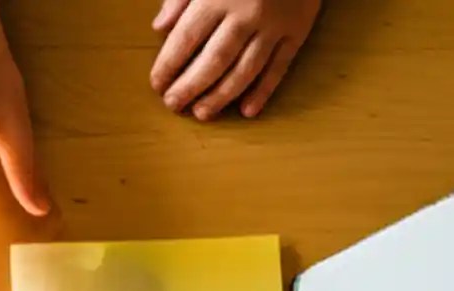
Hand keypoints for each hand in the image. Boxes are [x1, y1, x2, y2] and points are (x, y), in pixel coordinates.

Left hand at [151, 0, 320, 120]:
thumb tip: (160, 27)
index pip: (186, 38)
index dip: (169, 65)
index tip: (157, 84)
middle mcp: (245, 14)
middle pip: (214, 60)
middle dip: (191, 87)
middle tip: (174, 106)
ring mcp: (273, 25)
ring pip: (245, 70)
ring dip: (222, 96)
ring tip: (203, 114)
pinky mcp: (296, 31)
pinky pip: (279, 68)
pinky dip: (264, 91)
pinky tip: (248, 111)